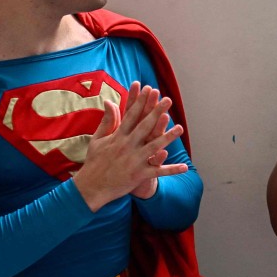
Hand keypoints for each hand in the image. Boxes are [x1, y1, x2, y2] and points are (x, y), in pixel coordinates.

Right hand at [73, 82, 187, 210]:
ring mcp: (134, 160)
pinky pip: (158, 171)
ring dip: (168, 137)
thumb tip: (109, 101)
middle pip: (144, 126)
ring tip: (180, 128)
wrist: (91, 186)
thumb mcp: (97, 139)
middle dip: (156, 112)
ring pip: (154, 146)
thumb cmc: (94, 161)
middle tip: (168, 100)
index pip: (131, 115)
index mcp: (118, 136)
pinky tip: (185, 167)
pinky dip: (172, 170)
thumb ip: (107, 120)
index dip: (141, 101)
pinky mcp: (139, 175)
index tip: (149, 89)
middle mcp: (127, 146)